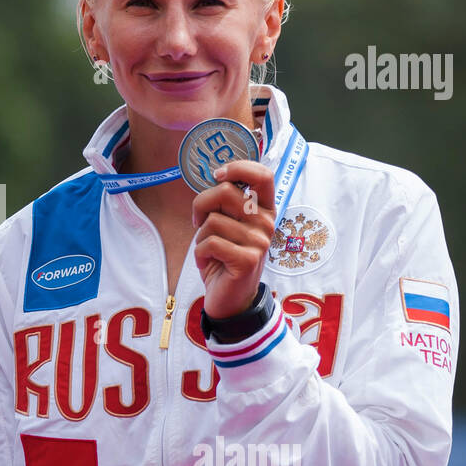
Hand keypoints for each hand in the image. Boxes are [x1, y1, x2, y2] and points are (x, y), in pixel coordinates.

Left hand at [191, 160, 275, 319]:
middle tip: (199, 222)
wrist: (230, 298)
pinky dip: (199, 253)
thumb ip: (226, 203)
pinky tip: (207, 262)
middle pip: (226, 192)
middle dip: (201, 205)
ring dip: (200, 237)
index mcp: (264, 210)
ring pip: (213, 221)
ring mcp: (259, 242)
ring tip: (209, 250)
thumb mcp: (227, 225)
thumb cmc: (224, 257)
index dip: (238, 167)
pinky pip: (209, 243)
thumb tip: (214, 177)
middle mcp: (266, 223)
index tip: (218, 175)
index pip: (263, 175)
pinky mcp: (247, 260)